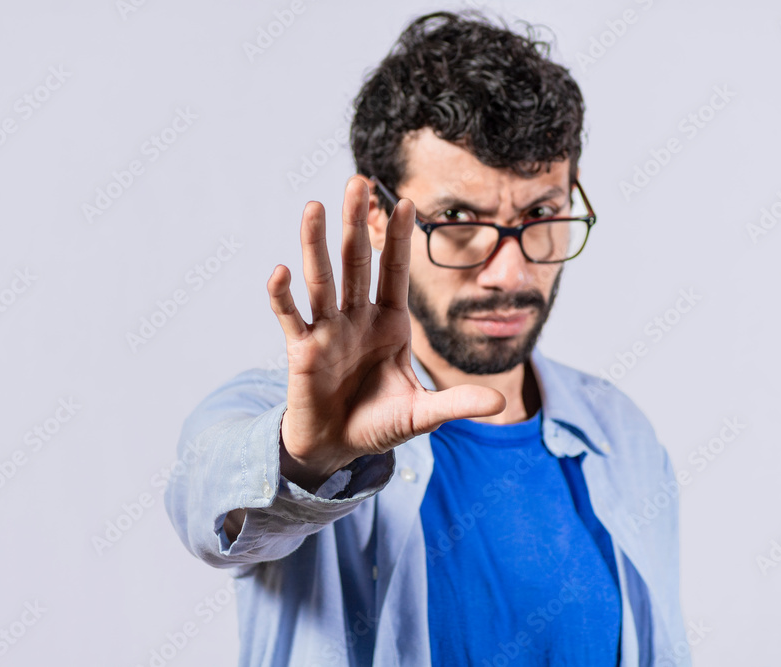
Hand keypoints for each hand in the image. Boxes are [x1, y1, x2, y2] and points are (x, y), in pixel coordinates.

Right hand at [267, 175, 505, 490]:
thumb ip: (456, 404)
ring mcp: (328, 331)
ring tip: (313, 207)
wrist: (337, 448)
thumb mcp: (422, 415)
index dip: (403, 241)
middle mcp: (357, 318)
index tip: (409, 203)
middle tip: (358, 181)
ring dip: (316, 244)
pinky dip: (282, 297)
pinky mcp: (302, 350)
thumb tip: (501, 405)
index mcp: (389, 324)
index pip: (396, 273)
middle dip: (358, 224)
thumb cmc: (378, 425)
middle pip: (357, 263)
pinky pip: (290, 317)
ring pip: (322, 280)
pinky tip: (279, 271)